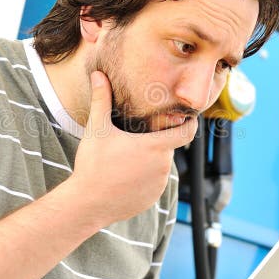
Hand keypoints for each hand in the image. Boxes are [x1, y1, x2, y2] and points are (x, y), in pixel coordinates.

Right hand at [69, 71, 197, 226]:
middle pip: (168, 147)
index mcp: (156, 147)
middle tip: (138, 135)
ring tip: (128, 156)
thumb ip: (101, 100)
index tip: (190, 116)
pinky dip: (144, 177)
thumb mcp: (97, 129)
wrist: (87, 204)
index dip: (191, 123)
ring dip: (150, 159)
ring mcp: (158, 185)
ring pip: (160, 166)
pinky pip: (153, 183)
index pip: (187, 132)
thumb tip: (98, 74)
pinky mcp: (151, 199)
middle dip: (157, 140)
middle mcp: (163, 167)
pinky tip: (125, 175)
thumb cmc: (93, 164)